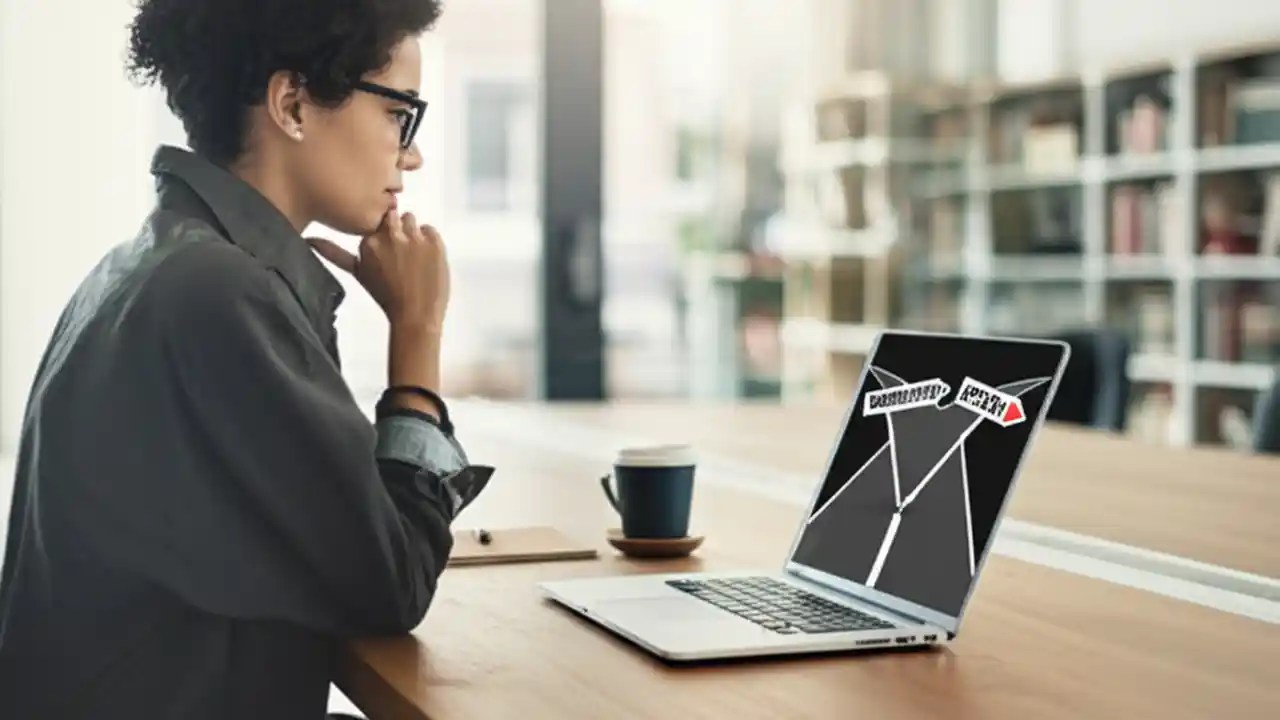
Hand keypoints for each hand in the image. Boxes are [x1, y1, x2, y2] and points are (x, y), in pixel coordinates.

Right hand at [309, 209, 449, 331]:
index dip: (381, 232)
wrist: (415, 315)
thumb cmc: (386, 296)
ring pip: (411, 220)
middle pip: (393, 216)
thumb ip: (334, 252)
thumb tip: (307, 239)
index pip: (374, 220)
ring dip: (412, 233)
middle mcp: (390, 234)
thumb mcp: (357, 272)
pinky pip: (430, 230)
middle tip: (401, 254)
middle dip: (396, 230)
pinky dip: (429, 242)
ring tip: (414, 257)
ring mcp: (414, 237)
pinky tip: (426, 260)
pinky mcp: (434, 241)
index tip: (386, 247)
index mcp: (369, 241)